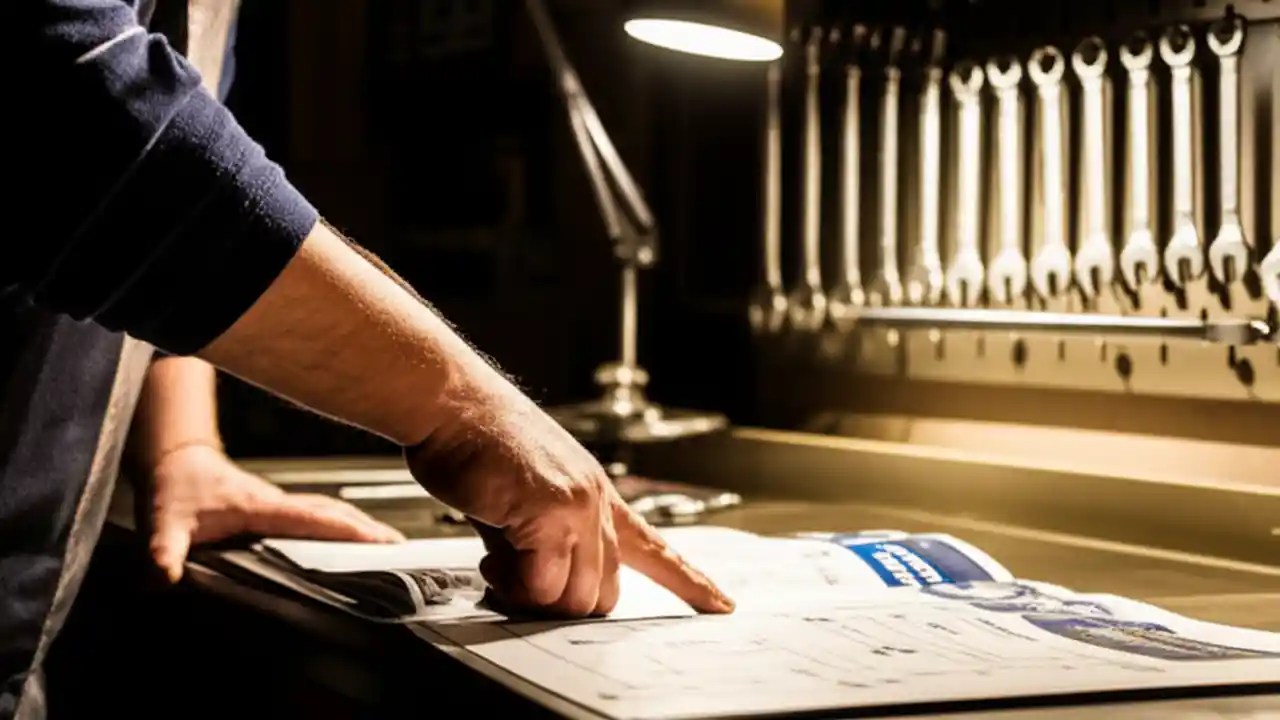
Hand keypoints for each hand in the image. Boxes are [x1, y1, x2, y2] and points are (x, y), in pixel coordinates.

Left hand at [141, 444, 403, 581]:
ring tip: (391, 545)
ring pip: (331, 511)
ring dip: (361, 525)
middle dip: (368, 529)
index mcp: (261, 506)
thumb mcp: (164, 520)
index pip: (312, 517)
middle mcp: (278, 502)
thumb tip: (164, 575)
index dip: (346, 528)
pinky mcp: (280, 507)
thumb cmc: (174, 488)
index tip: (377, 539)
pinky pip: (321, 514)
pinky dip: (345, 523)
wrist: (177, 458)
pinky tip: (355, 535)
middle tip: (401, 549)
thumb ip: (164, 549)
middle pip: (334, 512)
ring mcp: (282, 503)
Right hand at [406, 372, 734, 618]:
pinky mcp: (552, 512)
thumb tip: (534, 587)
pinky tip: (492, 558)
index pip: (655, 546)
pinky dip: (512, 584)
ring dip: (530, 597)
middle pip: (604, 594)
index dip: (689, 579)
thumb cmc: (477, 444)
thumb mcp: (523, 500)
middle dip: (558, 604)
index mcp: (596, 494)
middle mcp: (596, 500)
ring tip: (499, 564)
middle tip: (514, 581)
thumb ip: (540, 544)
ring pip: (576, 598)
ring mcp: (579, 506)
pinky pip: (542, 585)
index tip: (720, 603)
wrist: (452, 405)